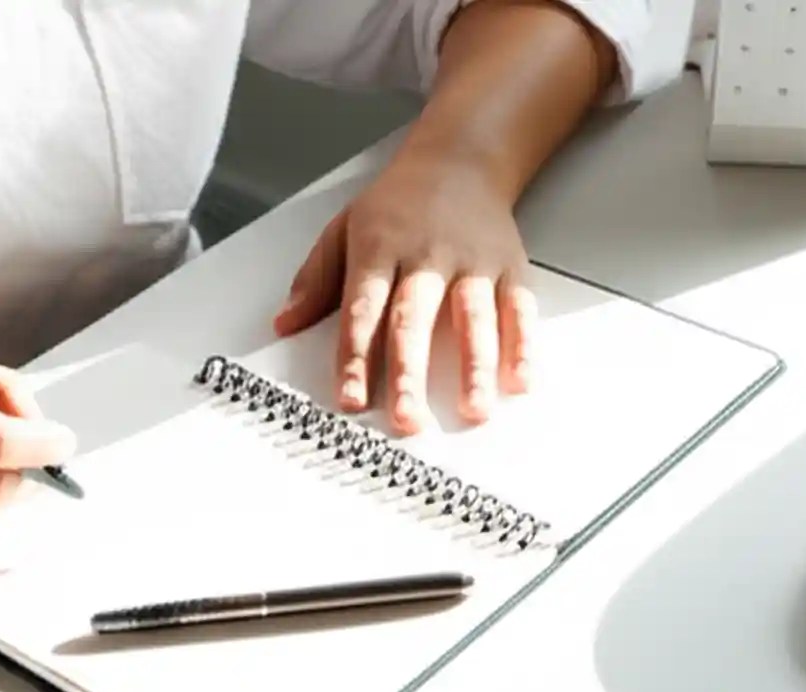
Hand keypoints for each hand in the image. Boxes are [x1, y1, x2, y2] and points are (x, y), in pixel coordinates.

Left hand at [273, 150, 534, 434]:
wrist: (460, 157)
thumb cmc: (397, 202)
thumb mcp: (344, 228)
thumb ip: (315, 280)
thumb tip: (283, 324)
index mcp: (379, 249)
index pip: (363, 310)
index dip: (356, 357)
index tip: (351, 399)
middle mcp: (426, 257)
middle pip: (414, 320)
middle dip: (409, 373)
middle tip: (407, 420)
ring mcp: (471, 262)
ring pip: (472, 317)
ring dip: (474, 367)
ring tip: (473, 411)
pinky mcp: (509, 265)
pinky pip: (518, 307)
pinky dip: (522, 343)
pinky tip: (519, 380)